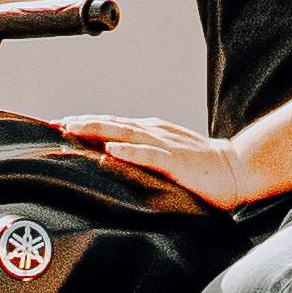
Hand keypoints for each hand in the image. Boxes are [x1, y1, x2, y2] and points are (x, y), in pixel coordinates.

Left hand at [61, 113, 257, 213]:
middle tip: (55, 124)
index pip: (112, 125)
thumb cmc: (201, 168)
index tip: (59, 125)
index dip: (85, 123)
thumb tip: (113, 159)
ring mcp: (165, 145)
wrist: (236, 169)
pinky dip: (129, 150)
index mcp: (151, 133)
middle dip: (82, 123)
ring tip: (73, 128)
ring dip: (97, 129)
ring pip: (125, 132)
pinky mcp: (177, 161)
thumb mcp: (166, 159)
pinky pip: (149, 154)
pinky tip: (111, 148)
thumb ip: (143, 157)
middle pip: (112, 123)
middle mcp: (154, 133)